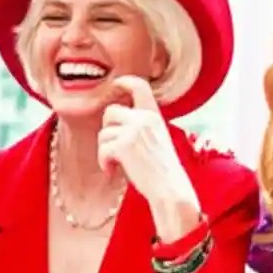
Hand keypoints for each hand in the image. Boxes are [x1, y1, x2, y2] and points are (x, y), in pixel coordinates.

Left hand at [99, 76, 198, 212]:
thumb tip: (114, 123)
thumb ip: (140, 127)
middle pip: (110, 112)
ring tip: (114, 165)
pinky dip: (104, 163)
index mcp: (154, 115)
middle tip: (112, 149)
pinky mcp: (124, 146)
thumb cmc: (163, 171)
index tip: (115, 85)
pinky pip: (102, 149)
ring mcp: (134, 130)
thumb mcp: (157, 140)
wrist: (170, 189)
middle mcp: (144, 118)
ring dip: (105, 151)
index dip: (124, 82)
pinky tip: (112, 172)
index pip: (140, 86)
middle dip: (107, 130)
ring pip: (103, 133)